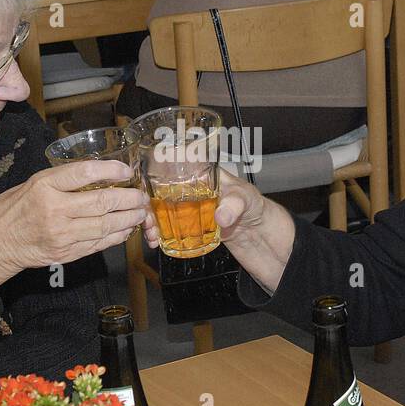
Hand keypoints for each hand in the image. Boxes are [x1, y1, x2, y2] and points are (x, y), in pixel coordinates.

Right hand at [0, 159, 148, 284]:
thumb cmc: (11, 209)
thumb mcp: (33, 183)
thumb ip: (63, 180)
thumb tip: (99, 174)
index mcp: (44, 186)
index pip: (85, 173)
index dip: (112, 171)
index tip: (127, 171)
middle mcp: (54, 210)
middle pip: (102, 202)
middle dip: (129, 199)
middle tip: (141, 196)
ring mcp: (62, 234)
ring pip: (106, 225)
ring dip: (128, 219)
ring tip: (139, 212)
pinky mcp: (66, 253)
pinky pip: (98, 244)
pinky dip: (116, 236)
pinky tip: (125, 229)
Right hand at [140, 167, 265, 250]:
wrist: (261, 236)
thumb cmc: (255, 206)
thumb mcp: (246, 199)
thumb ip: (234, 205)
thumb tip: (221, 216)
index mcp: (203, 175)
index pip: (175, 164)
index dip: (157, 168)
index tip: (143, 179)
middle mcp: (193, 190)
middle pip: (161, 191)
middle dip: (148, 201)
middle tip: (144, 213)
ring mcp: (190, 209)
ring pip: (161, 210)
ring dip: (150, 219)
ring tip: (149, 230)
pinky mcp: (191, 227)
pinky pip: (169, 229)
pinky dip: (159, 234)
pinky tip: (155, 241)